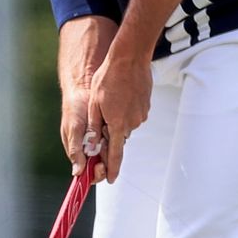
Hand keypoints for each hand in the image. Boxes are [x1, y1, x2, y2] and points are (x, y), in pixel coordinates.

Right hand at [61, 83, 105, 183]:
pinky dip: (114, 137)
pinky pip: (115, 141)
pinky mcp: (108, 132)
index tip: (100, 167)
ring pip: (109, 154)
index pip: (87, 173)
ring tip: (104, 133)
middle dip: (105, 161)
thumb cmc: (74, 108)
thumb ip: (75, 151)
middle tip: (104, 149)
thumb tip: (77, 172)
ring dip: (110, 148)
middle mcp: (89, 150)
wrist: (84, 88)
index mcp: (78, 153)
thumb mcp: (73, 130)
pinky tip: (109, 128)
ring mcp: (99, 141)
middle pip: (101, 166)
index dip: (95, 174)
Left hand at [86, 52, 151, 182]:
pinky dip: (124, 111)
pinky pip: (132, 115)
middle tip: (101, 116)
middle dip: (109, 134)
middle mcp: (132, 123)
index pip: (115, 154)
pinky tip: (120, 96)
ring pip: (125, 125)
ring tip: (110, 100)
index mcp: (117, 125)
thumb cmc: (108, 78)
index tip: (110, 180)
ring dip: (116, 120)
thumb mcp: (94, 105)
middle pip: (118, 138)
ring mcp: (141, 115)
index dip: (112, 169)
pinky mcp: (145, 106)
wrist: (130, 57)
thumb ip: (93, 129)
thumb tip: (92, 149)